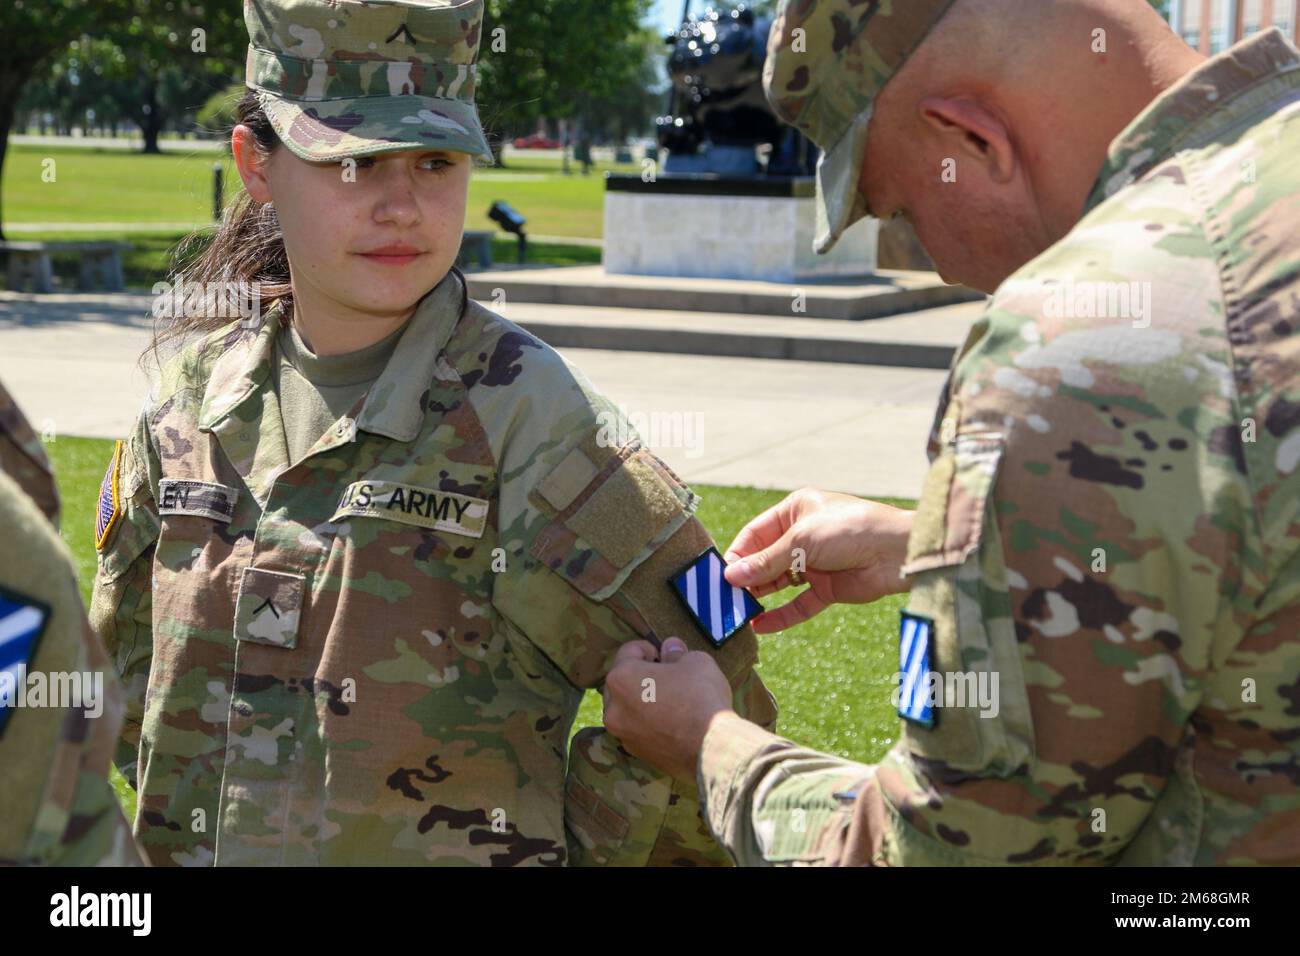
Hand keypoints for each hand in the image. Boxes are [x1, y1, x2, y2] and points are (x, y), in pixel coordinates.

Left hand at [603, 638, 733, 779]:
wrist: (711, 748)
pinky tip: (673, 723)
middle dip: (642, 676)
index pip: (628, 651)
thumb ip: (676, 653)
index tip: (666, 655)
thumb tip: (670, 649)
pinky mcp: (637, 753)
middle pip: (623, 682)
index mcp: (621, 678)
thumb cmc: (700, 697)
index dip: (650, 648)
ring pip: (628, 709)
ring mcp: (623, 733)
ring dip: (644, 701)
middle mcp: (614, 708)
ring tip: (672, 701)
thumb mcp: (695, 662)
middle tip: (669, 677)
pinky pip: (639, 730)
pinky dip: (651, 723)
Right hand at [723, 488, 913, 632]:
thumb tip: (731, 576)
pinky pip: (799, 604)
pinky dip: (781, 616)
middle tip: (724, 599)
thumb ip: (766, 561)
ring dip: (760, 598)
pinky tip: (761, 627)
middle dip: (746, 579)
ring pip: (779, 583)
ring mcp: (815, 564)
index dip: (737, 555)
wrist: (899, 552)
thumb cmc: (851, 529)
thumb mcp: (801, 541)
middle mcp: (802, 537)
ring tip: (737, 615)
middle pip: (764, 560)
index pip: (755, 534)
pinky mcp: (828, 588)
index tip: (720, 576)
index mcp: (794, 511)